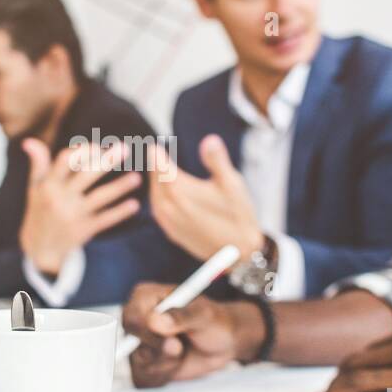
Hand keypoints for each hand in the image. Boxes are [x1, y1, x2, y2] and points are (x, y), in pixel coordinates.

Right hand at [19, 139, 140, 274]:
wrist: (39, 249)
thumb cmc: (39, 212)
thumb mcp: (34, 189)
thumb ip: (38, 164)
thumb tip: (29, 141)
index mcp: (48, 185)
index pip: (65, 161)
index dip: (82, 151)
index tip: (98, 146)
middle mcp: (60, 198)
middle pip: (86, 175)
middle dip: (106, 161)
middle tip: (125, 148)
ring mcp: (73, 215)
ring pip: (100, 197)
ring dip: (119, 187)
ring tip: (137, 178)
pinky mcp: (83, 230)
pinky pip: (105, 220)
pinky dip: (120, 212)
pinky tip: (135, 205)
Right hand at [121, 282, 259, 387]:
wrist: (224, 343)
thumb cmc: (215, 321)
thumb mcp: (203, 315)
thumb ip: (181, 316)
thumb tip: (154, 321)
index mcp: (145, 297)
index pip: (131, 318)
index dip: (148, 334)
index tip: (173, 341)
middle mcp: (138, 320)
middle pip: (131, 343)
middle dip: (160, 351)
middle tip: (180, 347)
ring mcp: (139, 343)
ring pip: (141, 364)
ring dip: (167, 363)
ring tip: (182, 351)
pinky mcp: (144, 364)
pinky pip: (145, 378)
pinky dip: (165, 374)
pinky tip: (177, 363)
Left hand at [149, 135, 263, 263]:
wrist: (241, 252)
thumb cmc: (238, 215)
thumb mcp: (233, 184)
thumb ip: (217, 161)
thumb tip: (209, 139)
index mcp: (181, 192)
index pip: (161, 167)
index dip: (156, 154)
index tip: (150, 144)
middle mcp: (170, 208)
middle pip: (156, 182)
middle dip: (155, 167)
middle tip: (152, 152)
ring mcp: (169, 223)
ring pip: (155, 197)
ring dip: (156, 183)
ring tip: (158, 170)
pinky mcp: (172, 233)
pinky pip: (159, 211)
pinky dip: (158, 198)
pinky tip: (164, 194)